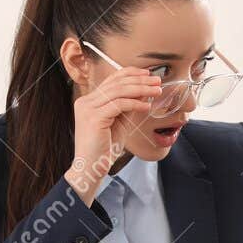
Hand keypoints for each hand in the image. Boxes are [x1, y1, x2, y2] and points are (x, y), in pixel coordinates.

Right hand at [67, 66, 159, 200]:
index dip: (131, 74)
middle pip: (116, 83)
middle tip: (157, 81)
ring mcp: (87, 108)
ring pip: (118, 91)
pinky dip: (135, 104)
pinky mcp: (93, 117)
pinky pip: (119, 105)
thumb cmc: (104, 149)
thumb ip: (128, 106)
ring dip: (141, 89)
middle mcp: (86, 102)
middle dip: (140, 80)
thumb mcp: (119, 123)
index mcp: (89, 101)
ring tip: (156, 91)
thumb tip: (143, 91)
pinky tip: (146, 106)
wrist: (91, 168)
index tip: (148, 74)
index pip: (111, 80)